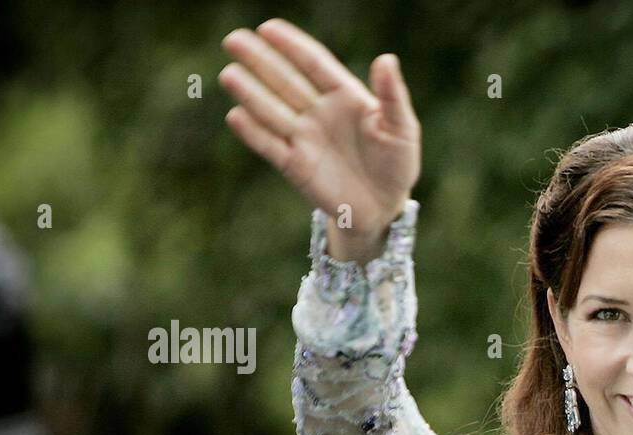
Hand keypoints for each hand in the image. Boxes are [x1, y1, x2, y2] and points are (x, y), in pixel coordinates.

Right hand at [219, 18, 420, 260]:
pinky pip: (271, 146)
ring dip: (250, 93)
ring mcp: (305, 138)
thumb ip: (392, 96)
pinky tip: (236, 116)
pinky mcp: (295, 165)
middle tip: (234, 40)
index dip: (292, 46)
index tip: (268, 27)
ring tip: (229, 75)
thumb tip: (386, 58)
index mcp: (344, 96)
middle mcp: (319, 112)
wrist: (384, 208)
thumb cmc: (397, 164)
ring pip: (272, 111)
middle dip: (260, 61)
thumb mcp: (403, 129)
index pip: (314, 65)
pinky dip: (253, 133)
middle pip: (285, 81)